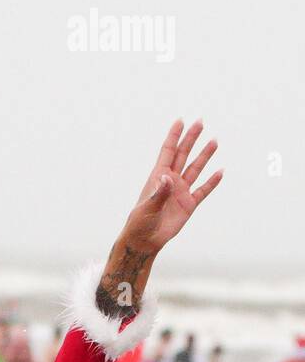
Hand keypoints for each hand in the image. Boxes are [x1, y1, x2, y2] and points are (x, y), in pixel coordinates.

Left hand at [122, 119, 222, 256]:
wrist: (146, 241)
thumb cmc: (140, 223)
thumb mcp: (148, 207)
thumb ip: (159, 192)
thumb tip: (168, 177)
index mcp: (158, 177)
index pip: (168, 152)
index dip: (174, 136)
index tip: (181, 120)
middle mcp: (171, 181)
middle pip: (183, 155)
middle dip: (191, 139)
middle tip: (200, 122)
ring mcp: (181, 192)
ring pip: (195, 169)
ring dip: (204, 155)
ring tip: (214, 141)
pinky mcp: (189, 205)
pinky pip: (203, 190)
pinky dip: (212, 182)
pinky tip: (220, 172)